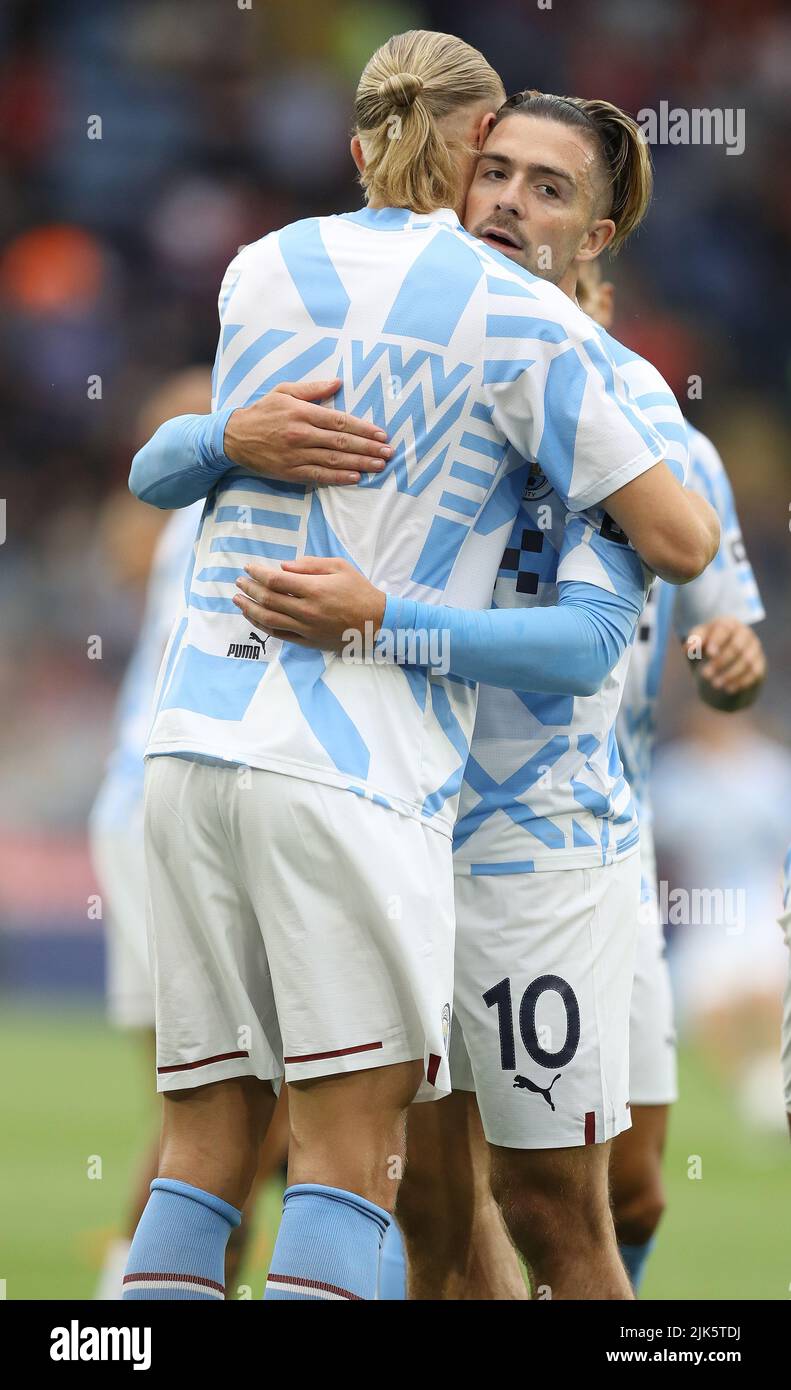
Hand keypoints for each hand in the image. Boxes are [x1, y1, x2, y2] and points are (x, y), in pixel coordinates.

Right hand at [223, 379, 391, 485]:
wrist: (234, 437)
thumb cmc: (263, 411)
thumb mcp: (284, 391)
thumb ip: (313, 389)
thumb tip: (338, 382)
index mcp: (302, 412)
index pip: (340, 421)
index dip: (363, 428)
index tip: (382, 434)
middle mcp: (301, 434)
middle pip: (342, 441)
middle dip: (368, 448)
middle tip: (389, 452)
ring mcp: (296, 455)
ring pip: (334, 460)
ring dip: (360, 463)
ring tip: (379, 465)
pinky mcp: (290, 471)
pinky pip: (319, 476)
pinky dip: (339, 478)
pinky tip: (356, 477)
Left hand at [233, 557, 385, 650]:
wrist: (376, 623)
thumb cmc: (359, 591)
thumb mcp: (340, 567)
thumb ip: (310, 564)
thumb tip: (282, 567)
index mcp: (314, 589)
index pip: (276, 581)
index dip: (258, 573)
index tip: (248, 567)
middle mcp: (307, 610)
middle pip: (268, 599)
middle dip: (249, 588)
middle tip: (239, 581)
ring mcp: (306, 628)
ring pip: (268, 619)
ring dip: (249, 608)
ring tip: (237, 600)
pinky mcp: (308, 641)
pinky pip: (279, 634)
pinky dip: (262, 625)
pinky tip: (253, 617)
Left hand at [685, 617, 765, 696]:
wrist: (729, 651)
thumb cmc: (710, 641)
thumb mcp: (700, 638)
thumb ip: (693, 640)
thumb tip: (688, 649)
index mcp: (729, 623)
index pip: (724, 629)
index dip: (717, 640)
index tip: (709, 653)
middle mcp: (745, 633)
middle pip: (736, 647)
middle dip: (720, 662)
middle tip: (705, 675)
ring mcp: (755, 648)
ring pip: (746, 661)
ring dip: (730, 674)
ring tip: (715, 684)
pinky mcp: (760, 662)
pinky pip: (754, 672)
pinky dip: (741, 681)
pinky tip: (729, 688)